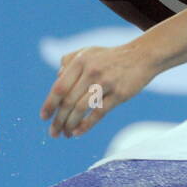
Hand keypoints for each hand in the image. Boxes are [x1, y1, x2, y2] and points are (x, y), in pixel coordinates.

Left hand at [41, 42, 155, 137]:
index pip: (59, 87)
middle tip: (53, 133)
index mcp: (81, 61)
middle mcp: (92, 71)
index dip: (50, 104)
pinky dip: (86, 125)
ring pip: (81, 109)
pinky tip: (78, 132)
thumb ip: (70, 61)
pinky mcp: (119, 93)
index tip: (44, 117)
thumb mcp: (89, 52)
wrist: (142, 56)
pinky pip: (99, 113)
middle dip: (58, 120)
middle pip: (68, 101)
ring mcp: (106, 82)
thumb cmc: (112, 57)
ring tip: (66, 134)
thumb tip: (57, 79)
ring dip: (70, 125)